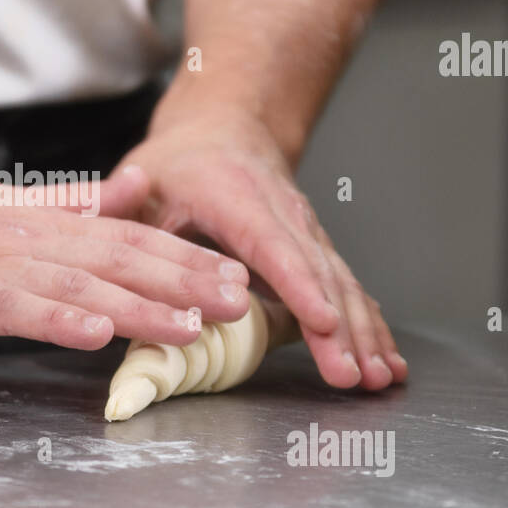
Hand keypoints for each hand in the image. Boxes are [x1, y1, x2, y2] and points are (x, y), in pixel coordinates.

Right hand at [0, 152, 251, 348]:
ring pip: (79, 284)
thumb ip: (61, 203)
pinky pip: (15, 308)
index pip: (125, 237)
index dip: (183, 256)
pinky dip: (58, 319)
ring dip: (139, 304)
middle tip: (241, 300)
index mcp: (38, 222)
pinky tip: (96, 334)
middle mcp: (26, 239)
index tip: (234, 274)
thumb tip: (124, 192)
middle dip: (184, 280)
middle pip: (118, 258)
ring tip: (192, 324)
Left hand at [119, 105, 407, 389]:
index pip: (273, 246)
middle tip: (351, 375)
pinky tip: (386, 362)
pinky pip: (348, 290)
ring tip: (377, 379)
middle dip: (339, 329)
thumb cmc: (178, 165)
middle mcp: (284, 213)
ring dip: (364, 334)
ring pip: (342, 285)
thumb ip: (132, 222)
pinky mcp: (317, 251)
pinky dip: (369, 327)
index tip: (321, 322)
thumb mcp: (144, 183)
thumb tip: (121, 262)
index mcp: (237, 196)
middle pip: (318, 274)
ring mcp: (307, 232)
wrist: (226, 129)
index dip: (298, 286)